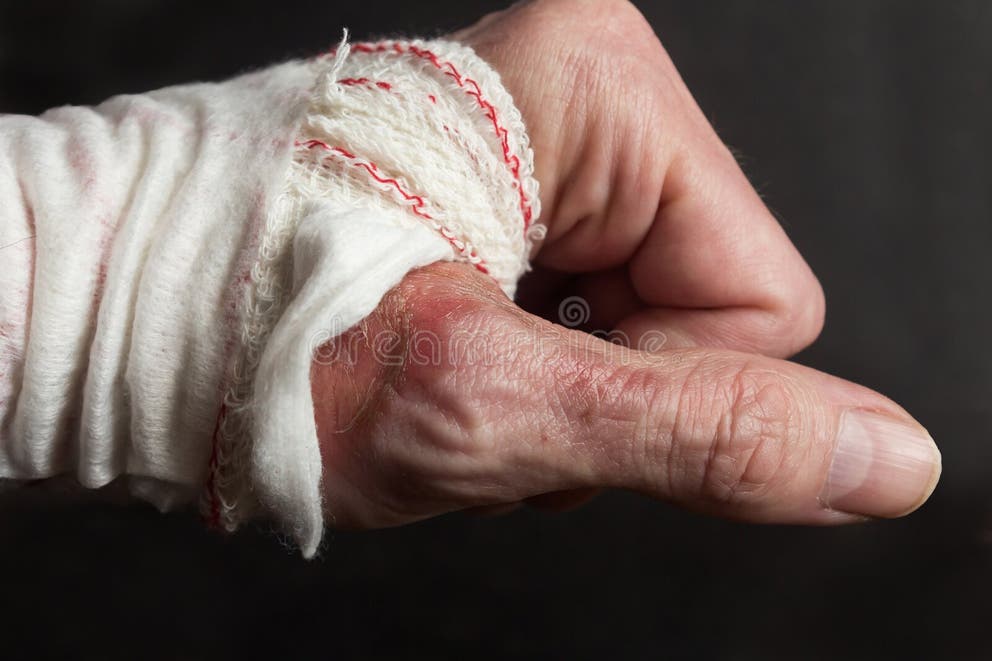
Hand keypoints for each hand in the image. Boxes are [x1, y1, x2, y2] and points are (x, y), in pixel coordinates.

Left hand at [310, 0, 939, 527]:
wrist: (142, 325)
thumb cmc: (267, 343)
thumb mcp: (494, 405)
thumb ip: (702, 436)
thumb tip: (891, 458)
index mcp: (598, 89)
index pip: (765, 299)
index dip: (657, 385)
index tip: (528, 384)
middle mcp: (587, 91)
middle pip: (714, 308)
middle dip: (601, 386)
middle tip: (475, 379)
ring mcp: (557, 141)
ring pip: (660, 322)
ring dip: (562, 383)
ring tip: (447, 362)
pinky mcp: (527, 187)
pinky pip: (605, 311)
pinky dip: (535, 364)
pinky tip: (452, 346)